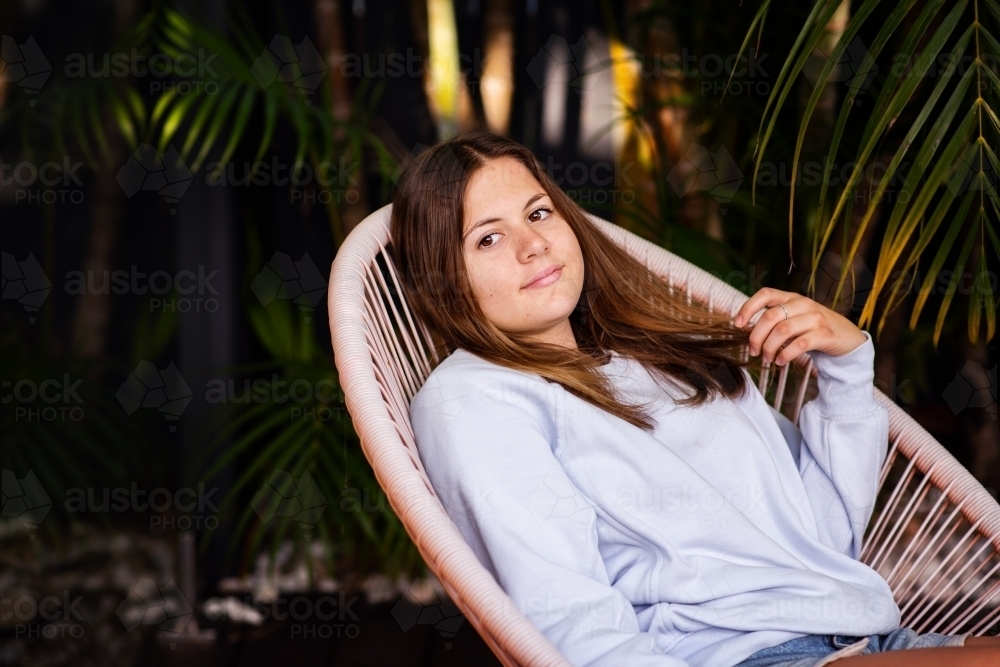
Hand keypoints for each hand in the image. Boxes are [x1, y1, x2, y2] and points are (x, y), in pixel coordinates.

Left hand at [733, 288, 867, 365]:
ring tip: (766, 358)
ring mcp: (815, 318)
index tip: (737, 324)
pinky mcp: (824, 334)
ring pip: (783, 330)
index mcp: (792, 298)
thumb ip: (775, 320)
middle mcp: (803, 304)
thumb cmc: (814, 330)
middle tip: (753, 351)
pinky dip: (785, 355)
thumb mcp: (794, 319)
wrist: (847, 338)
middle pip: (770, 316)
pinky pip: (799, 344)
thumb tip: (748, 331)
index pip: (766, 294)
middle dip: (756, 336)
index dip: (748, 307)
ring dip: (769, 347)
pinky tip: (780, 361)